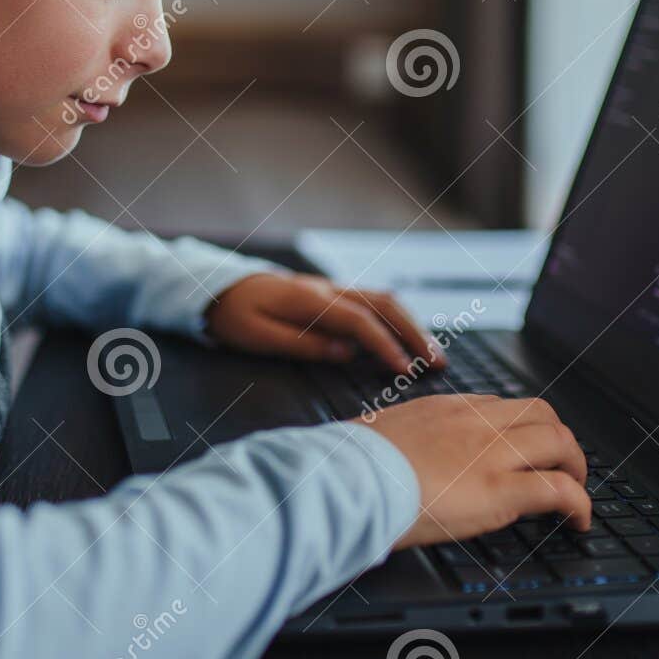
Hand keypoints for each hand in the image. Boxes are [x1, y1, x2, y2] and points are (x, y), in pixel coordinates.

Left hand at [206, 272, 441, 375]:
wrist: (222, 287)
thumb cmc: (235, 316)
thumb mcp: (257, 336)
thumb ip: (301, 344)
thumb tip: (345, 353)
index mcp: (309, 300)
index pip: (358, 321)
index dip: (384, 345)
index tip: (405, 370)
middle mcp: (328, 289)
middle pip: (383, 303)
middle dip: (414, 332)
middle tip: (437, 363)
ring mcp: (333, 289)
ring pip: (384, 300)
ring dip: (412, 326)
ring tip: (433, 355)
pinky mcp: (334, 296)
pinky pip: (374, 303)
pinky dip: (398, 321)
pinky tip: (410, 341)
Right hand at [359, 394, 590, 549]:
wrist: (348, 480)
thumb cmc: (352, 466)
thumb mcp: (379, 436)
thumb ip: (401, 440)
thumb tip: (393, 456)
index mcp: (445, 408)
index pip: (499, 406)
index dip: (520, 428)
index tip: (522, 447)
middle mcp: (475, 422)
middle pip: (542, 412)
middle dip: (560, 439)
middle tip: (562, 465)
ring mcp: (491, 454)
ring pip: (560, 442)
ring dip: (577, 466)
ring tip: (577, 490)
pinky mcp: (500, 490)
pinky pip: (559, 490)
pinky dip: (580, 504)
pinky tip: (579, 520)